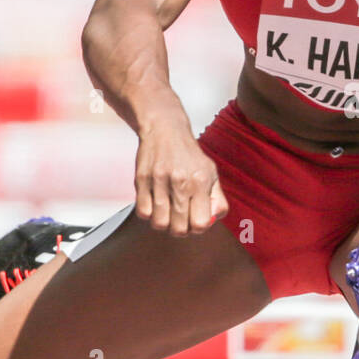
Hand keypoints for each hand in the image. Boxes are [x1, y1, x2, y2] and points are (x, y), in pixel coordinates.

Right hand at [134, 113, 227, 235]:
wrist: (165, 129)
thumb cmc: (189, 155)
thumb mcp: (211, 173)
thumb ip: (217, 198)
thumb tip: (213, 220)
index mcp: (201, 181)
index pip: (200, 223)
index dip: (198, 227)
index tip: (195, 220)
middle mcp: (181, 182)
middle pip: (179, 228)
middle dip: (181, 229)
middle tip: (180, 219)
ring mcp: (159, 181)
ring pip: (159, 223)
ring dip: (164, 223)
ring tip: (167, 213)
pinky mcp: (141, 179)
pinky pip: (142, 212)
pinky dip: (148, 214)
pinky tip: (154, 204)